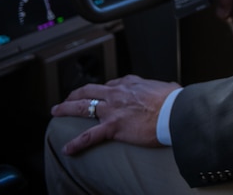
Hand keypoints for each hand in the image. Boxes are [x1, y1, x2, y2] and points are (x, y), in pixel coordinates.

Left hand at [51, 74, 179, 154]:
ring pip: (83, 106)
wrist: (175, 111)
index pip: (111, 84)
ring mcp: (113, 109)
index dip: (103, 89)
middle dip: (76, 93)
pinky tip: (68, 149)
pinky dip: (77, 143)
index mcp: (131, 83)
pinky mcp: (113, 126)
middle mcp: (118, 92)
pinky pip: (90, 136)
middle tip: (68, 98)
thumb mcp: (167, 87)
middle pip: (90, 90)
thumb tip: (169, 90)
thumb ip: (161, 88)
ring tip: (56, 111)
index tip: (100, 93)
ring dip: (66, 108)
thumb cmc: (175, 101)